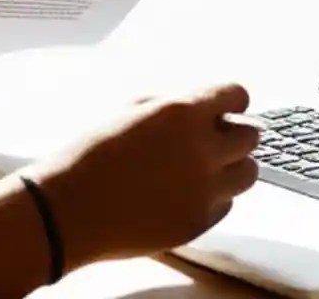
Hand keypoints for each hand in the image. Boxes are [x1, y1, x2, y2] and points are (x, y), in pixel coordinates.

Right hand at [27, 84, 260, 266]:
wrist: (67, 209)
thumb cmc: (90, 155)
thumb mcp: (131, 111)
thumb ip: (173, 106)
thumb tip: (202, 110)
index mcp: (182, 113)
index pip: (237, 95)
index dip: (230, 101)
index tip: (223, 109)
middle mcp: (202, 150)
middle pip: (251, 137)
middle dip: (234, 136)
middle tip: (214, 141)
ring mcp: (204, 190)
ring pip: (248, 174)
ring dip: (232, 168)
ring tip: (205, 170)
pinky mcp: (199, 222)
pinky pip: (225, 204)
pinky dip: (214, 198)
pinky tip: (186, 195)